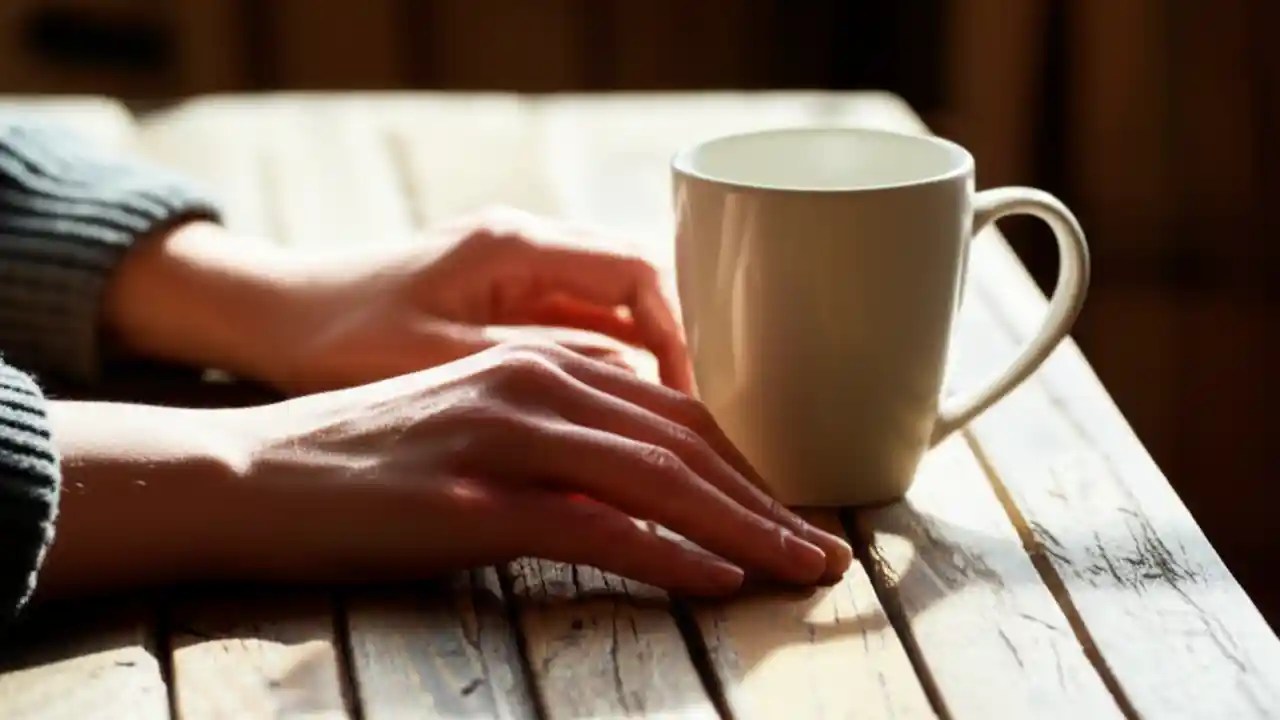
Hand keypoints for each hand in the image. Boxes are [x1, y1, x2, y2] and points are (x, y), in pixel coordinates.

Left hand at [104, 209, 692, 394]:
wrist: (269, 313)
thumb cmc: (335, 337)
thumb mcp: (433, 359)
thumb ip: (534, 368)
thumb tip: (630, 385)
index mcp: (513, 248)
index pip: (637, 275)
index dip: (678, 337)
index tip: (693, 404)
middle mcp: (525, 246)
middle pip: (641, 290)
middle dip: (680, 358)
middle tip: (702, 431)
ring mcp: (515, 271)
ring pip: (616, 312)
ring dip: (651, 368)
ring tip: (675, 439)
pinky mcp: (500, 301)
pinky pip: (582, 328)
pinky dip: (611, 372)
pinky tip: (620, 425)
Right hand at [227, 343, 851, 594]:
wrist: (251, 472)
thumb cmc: (367, 459)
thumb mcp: (474, 423)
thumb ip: (558, 434)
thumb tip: (642, 479)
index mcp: (540, 364)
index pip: (674, 413)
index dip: (748, 465)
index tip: (794, 509)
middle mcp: (535, 384)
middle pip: (683, 444)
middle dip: (768, 501)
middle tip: (827, 549)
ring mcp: (506, 439)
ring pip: (657, 480)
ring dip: (744, 530)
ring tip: (802, 569)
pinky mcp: (474, 499)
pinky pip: (596, 527)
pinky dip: (668, 554)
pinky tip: (716, 580)